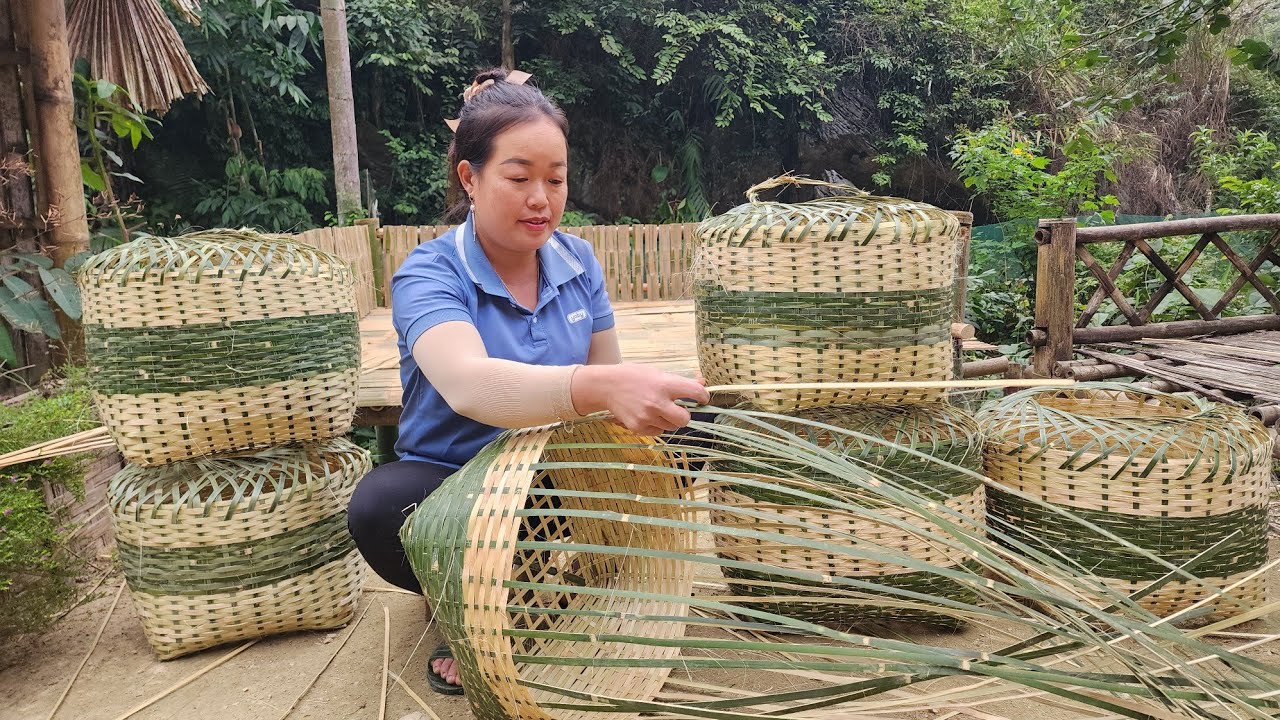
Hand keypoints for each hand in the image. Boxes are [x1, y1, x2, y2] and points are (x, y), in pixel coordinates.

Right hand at [573, 364, 710, 435]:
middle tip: (677, 409)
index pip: (695, 392)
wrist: (606, 386)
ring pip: (671, 427)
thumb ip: (680, 380)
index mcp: (664, 384)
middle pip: (685, 419)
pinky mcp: (638, 427)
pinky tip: (646, 414)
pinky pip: (657, 431)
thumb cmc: (634, 376)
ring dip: (669, 420)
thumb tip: (703, 383)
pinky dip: (656, 425)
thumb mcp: (657, 372)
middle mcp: (657, 402)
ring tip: (657, 409)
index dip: (703, 396)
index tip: (702, 398)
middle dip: (684, 415)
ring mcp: (647, 417)